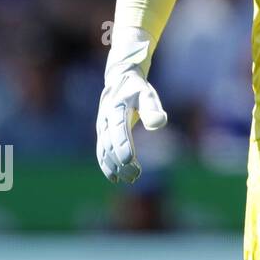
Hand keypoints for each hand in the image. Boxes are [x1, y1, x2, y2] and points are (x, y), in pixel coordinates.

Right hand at [96, 66, 166, 183]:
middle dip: (121, 162)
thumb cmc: (137, 89)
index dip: (123, 146)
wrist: (119, 80)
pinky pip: (101, 152)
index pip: (118, 130)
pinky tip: (116, 178)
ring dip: (115, 167)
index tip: (130, 161)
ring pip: (104, 152)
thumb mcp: (147, 94)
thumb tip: (158, 124)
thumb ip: (152, 108)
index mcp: (116, 108)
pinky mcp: (102, 134)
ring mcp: (101, 128)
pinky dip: (107, 166)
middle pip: (110, 145)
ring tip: (131, 179)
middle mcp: (105, 120)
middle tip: (135, 175)